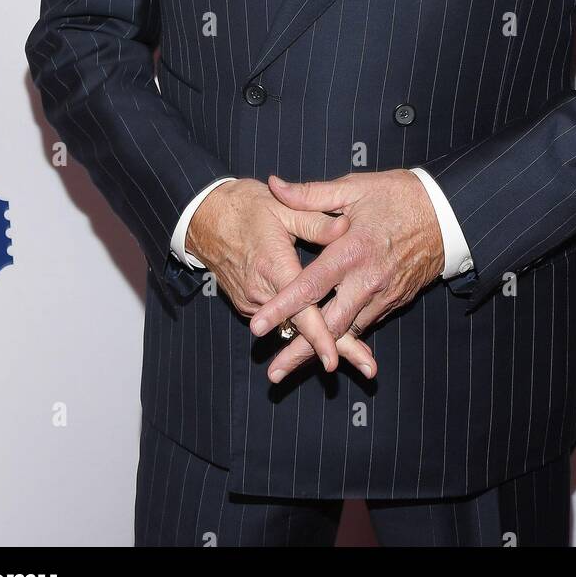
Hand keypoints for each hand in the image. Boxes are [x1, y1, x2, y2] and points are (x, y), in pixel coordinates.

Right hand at [188, 178, 375, 378]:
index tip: (334, 361)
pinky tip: (326, 333)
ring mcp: (252, 302)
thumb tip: (346, 227)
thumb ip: (316, 221)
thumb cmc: (247, 207)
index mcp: (273, 267)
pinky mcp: (247, 305)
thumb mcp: (283, 208)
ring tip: (356, 353)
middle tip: (368, 369)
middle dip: (335, 349)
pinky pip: (278, 321)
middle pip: (301, 328)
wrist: (207, 217)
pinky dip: (299, 326)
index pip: (299, 310)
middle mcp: (261, 291)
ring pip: (290, 327)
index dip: (319, 336)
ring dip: (319, 339)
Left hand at [249, 169, 444, 381]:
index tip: (259, 325)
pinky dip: (344, 339)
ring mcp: (382, 295)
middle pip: (328, 325)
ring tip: (290, 368)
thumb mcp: (354, 188)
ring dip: (320, 352)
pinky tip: (326, 351)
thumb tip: (275, 187)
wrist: (445, 213)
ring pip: (347, 332)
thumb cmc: (397, 196)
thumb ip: (310, 194)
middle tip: (273, 372)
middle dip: (299, 350)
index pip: (310, 286)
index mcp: (352, 251)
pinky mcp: (393, 302)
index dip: (283, 308)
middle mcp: (366, 280)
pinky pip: (364, 324)